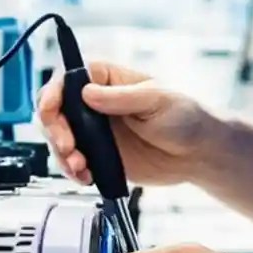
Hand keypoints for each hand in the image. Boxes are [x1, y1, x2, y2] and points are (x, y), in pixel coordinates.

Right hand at [37, 61, 222, 186]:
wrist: (199, 153)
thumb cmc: (186, 116)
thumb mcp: (157, 100)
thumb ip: (121, 97)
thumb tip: (88, 93)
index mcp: (108, 79)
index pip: (68, 78)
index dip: (54, 92)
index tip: (52, 109)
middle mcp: (96, 103)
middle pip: (55, 109)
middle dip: (54, 128)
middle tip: (68, 146)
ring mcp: (95, 130)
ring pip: (59, 137)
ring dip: (61, 153)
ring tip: (80, 166)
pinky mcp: (100, 155)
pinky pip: (74, 161)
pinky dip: (72, 170)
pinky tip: (85, 175)